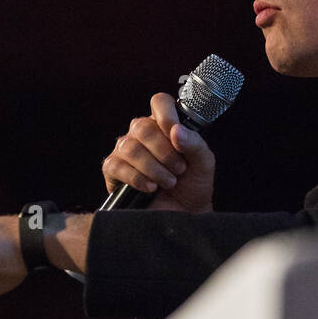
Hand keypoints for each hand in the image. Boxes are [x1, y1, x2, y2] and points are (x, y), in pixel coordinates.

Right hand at [102, 92, 214, 213]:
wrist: (185, 215)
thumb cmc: (193, 186)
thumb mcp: (203, 163)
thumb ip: (194, 143)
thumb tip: (175, 130)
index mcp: (164, 125)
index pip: (159, 102)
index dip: (166, 115)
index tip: (175, 134)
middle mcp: (142, 135)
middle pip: (142, 127)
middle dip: (164, 151)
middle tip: (178, 169)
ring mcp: (125, 151)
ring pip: (130, 147)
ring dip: (153, 168)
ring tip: (168, 182)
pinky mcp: (113, 171)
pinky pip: (116, 166)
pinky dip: (137, 178)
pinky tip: (150, 187)